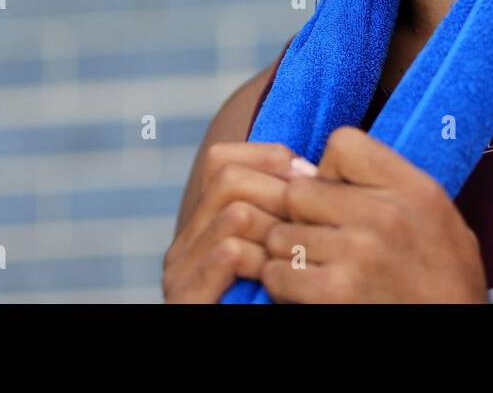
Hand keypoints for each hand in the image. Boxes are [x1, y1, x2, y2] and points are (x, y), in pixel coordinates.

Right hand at [162, 141, 300, 302]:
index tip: (309, 178)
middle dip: (279, 192)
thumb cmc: (277, 304)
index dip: (269, 160)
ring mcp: (180, 274)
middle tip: (312, 216)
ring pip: (235, 212)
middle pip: (227, 178)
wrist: (254, 333)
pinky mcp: (187, 301)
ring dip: (279, 228)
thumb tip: (309, 169)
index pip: (221, 159)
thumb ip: (279, 212)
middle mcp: (181, 246)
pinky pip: (231, 252)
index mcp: (199, 228)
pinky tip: (284, 275)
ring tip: (302, 251)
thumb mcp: (276, 249)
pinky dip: (267, 258)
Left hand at [259, 127, 488, 302]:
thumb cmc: (447, 279)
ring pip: (281, 234)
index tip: (339, 194)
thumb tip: (323, 168)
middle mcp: (385, 215)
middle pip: (299, 191)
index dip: (330, 169)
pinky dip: (285, 284)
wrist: (458, 326)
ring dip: (290, 251)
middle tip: (322, 235)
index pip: (342, 143)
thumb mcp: (438, 214)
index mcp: (414, 188)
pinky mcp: (336, 293)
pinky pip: (278, 274)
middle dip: (301, 214)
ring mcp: (359, 254)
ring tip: (317, 265)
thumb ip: (391, 185)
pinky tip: (310, 289)